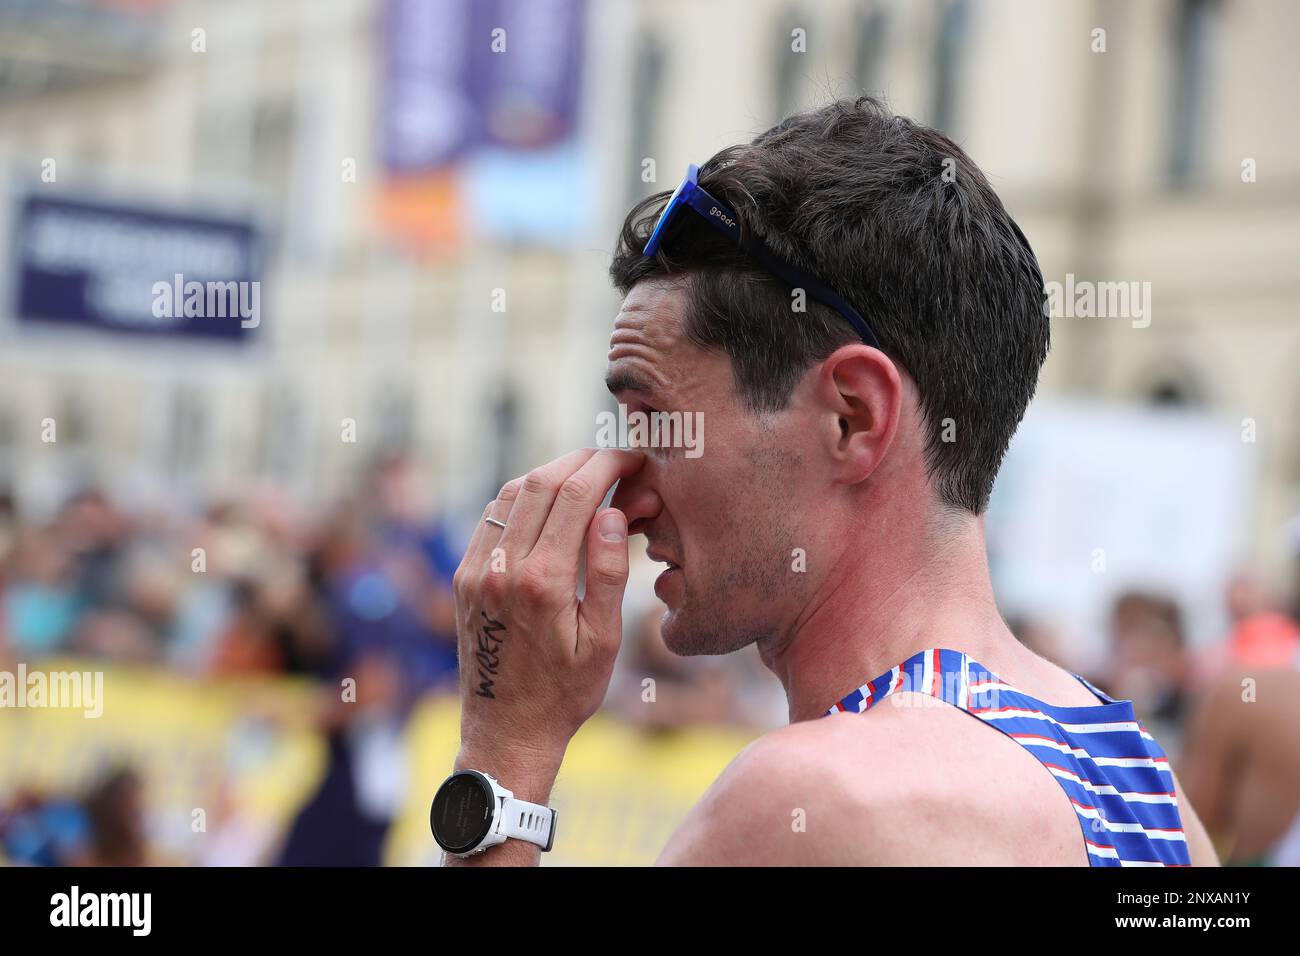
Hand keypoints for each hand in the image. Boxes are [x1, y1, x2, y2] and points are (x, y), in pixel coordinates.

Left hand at [451, 448, 645, 789]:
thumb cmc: (566, 693)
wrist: (507, 732)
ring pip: (512, 493)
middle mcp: (502, 567)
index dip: (609, 465)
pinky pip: (491, 518)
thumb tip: (613, 512)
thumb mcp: (604, 640)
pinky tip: (548, 504)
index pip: (577, 495)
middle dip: (582, 460)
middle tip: (615, 459)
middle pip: (543, 482)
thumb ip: (609, 571)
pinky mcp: (464, 578)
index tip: (634, 457)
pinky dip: (521, 497)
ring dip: (550, 474)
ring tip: (587, 476)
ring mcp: (476, 570)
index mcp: (543, 581)